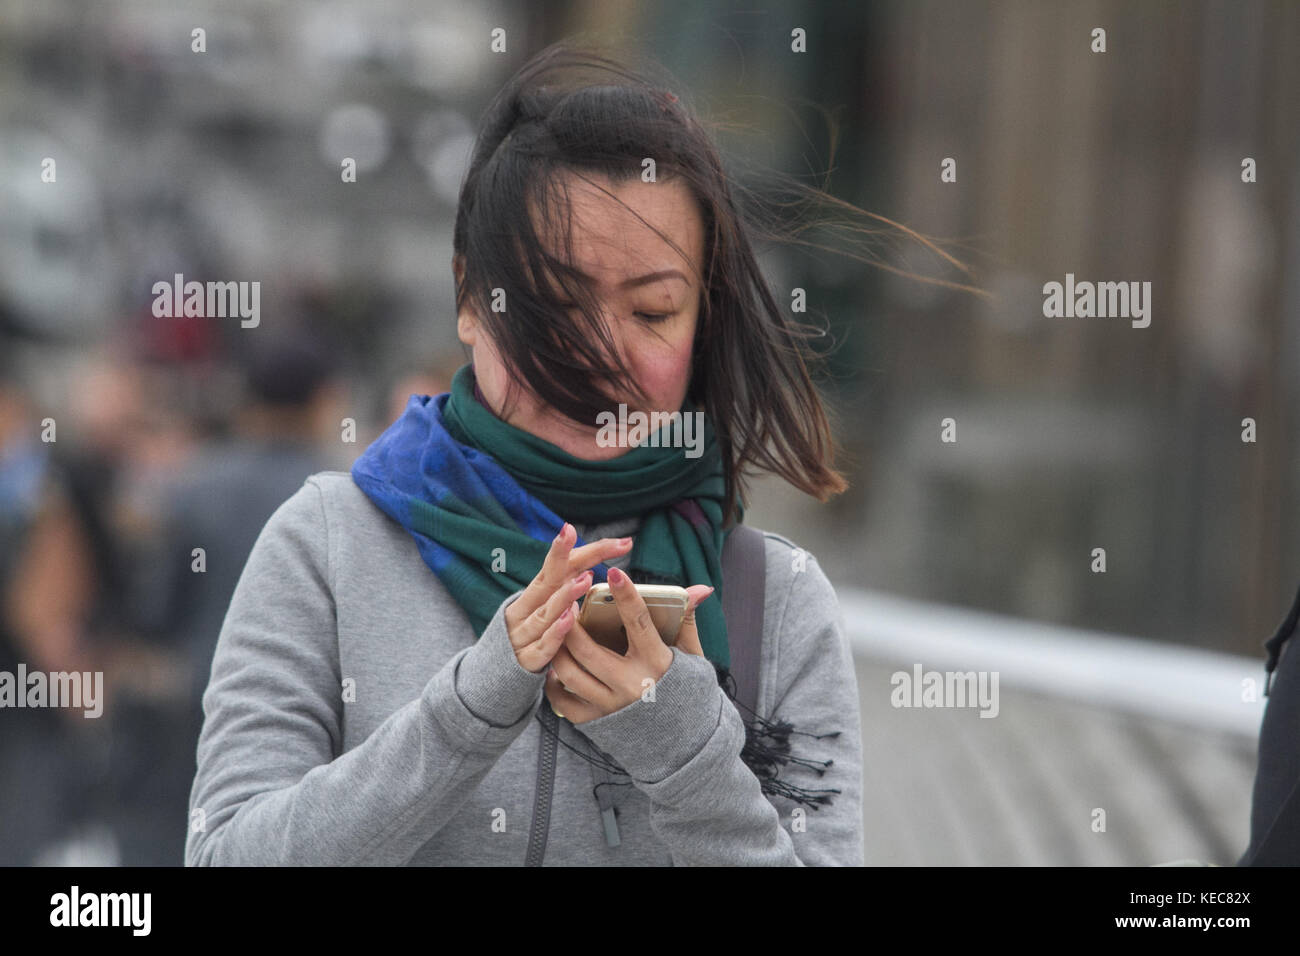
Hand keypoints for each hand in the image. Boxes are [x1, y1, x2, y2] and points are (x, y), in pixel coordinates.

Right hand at [504, 522, 633, 673]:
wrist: (493, 677)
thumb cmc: (529, 639)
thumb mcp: (543, 611)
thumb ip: (562, 590)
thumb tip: (587, 567)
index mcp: (534, 595)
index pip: (558, 566)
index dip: (576, 549)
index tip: (610, 538)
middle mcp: (525, 609)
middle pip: (546, 578)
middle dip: (559, 554)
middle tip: (570, 532)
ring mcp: (523, 634)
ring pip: (544, 612)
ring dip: (564, 595)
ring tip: (584, 580)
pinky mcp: (525, 659)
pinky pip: (542, 646)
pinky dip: (556, 633)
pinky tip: (569, 620)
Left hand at [544, 564, 714, 722]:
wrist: (684, 741)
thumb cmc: (687, 690)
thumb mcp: (691, 655)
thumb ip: (686, 620)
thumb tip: (701, 588)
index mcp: (657, 663)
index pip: (638, 622)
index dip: (626, 595)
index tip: (613, 571)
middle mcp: (631, 685)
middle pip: (587, 648)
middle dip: (571, 622)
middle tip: (566, 602)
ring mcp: (611, 706)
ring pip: (569, 673)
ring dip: (558, 649)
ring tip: (558, 630)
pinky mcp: (596, 723)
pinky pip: (563, 700)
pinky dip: (554, 681)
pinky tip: (556, 665)